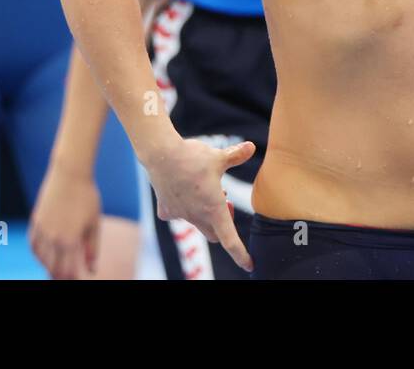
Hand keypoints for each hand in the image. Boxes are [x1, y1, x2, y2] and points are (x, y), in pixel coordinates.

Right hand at [30, 165, 101, 279]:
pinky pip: (33, 245)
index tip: (76, 279)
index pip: (67, 271)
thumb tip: (91, 269)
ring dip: (49, 266)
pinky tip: (45, 256)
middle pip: (53, 268)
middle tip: (68, 277)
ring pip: (41, 258)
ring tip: (57, 270)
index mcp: (70, 240)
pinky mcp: (35, 221)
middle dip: (60, 275)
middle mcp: (53, 238)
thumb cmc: (87, 197)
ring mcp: (41, 230)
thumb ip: (92, 248)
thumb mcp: (94, 224)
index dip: (71, 278)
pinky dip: (38, 254)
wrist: (70, 174)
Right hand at [145, 138, 255, 271]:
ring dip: (205, 213)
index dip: (241, 254)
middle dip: (223, 223)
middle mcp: (197, 216)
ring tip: (204, 189)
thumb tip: (251, 147)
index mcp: (214, 208)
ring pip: (197, 223)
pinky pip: (178, 214)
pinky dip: (184, 207)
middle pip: (214, 233)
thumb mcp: (218, 156)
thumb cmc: (192, 156)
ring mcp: (180, 214)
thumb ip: (236, 155)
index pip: (230, 240)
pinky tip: (182, 191)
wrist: (161, 154)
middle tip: (226, 201)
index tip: (249, 265)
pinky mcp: (167, 209)